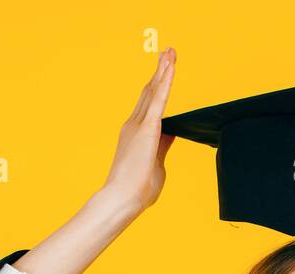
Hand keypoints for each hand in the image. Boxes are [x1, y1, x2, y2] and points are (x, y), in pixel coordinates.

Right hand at [101, 47, 177, 217]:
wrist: (123, 199)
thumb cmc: (138, 190)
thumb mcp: (156, 163)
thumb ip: (163, 146)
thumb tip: (171, 134)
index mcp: (136, 134)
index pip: (148, 106)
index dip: (157, 87)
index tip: (164, 73)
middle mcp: (134, 125)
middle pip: (149, 92)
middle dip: (159, 72)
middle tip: (167, 53)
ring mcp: (139, 125)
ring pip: (153, 90)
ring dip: (163, 70)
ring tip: (170, 52)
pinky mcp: (147, 128)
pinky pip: (160, 99)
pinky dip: (166, 82)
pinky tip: (171, 67)